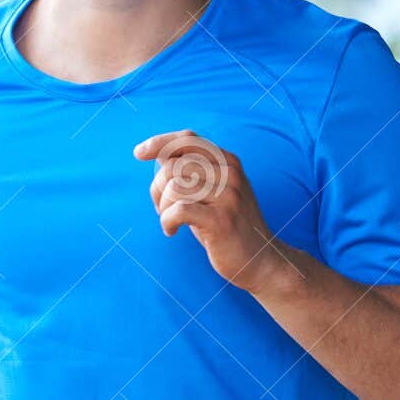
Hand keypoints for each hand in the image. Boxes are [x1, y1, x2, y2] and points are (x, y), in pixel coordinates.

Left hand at [133, 129, 288, 295]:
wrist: (260, 260)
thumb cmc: (226, 227)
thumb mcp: (213, 192)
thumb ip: (192, 172)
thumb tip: (158, 153)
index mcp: (228, 161)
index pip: (188, 139)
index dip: (159, 143)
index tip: (139, 153)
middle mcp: (230, 173)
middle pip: (174, 166)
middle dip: (157, 188)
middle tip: (161, 208)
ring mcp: (228, 196)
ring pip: (174, 187)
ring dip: (162, 207)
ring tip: (169, 221)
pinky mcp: (221, 220)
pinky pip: (179, 210)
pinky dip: (167, 221)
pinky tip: (171, 231)